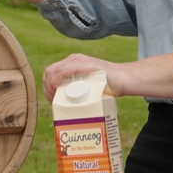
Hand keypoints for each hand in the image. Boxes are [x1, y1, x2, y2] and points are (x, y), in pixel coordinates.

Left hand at [42, 52, 172, 101]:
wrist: (125, 80)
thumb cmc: (108, 87)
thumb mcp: (89, 89)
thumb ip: (78, 93)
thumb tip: (66, 111)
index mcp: (71, 65)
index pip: (50, 74)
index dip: (47, 88)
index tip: (52, 101)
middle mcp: (72, 60)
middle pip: (49, 72)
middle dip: (47, 88)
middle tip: (55, 102)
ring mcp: (78, 60)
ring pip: (54, 71)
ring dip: (51, 86)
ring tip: (57, 99)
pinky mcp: (86, 64)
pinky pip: (65, 69)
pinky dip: (59, 78)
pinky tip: (61, 89)